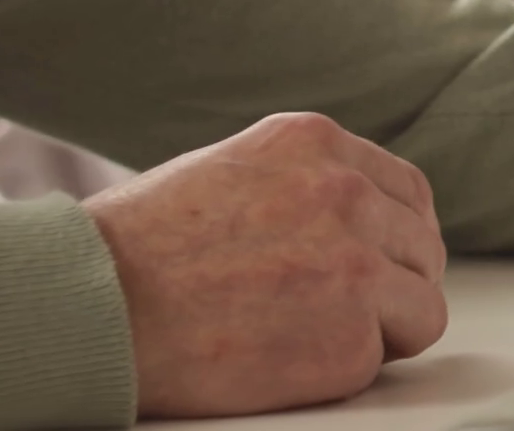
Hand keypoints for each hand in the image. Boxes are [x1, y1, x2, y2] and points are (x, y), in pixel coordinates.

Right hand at [84, 113, 449, 418]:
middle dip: (394, 283)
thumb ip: (303, 183)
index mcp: (316, 144)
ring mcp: (357, 264)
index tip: (378, 263)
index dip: (396, 236)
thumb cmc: (138, 249)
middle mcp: (347, 193)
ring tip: (314, 335)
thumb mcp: (233, 171)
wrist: (89, 307)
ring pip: (424, 307)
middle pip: (423, 248)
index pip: (406, 191)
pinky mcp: (350, 336)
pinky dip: (342, 370)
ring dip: (383, 329)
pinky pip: (381, 359)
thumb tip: (361, 213)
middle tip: (344, 311)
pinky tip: (285, 358)